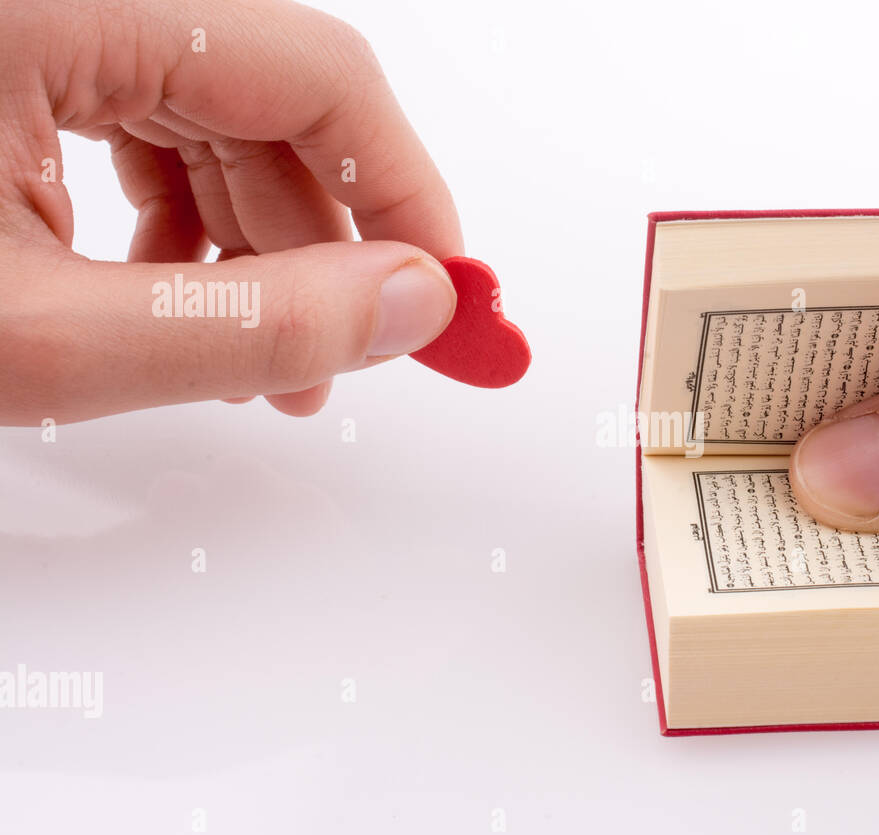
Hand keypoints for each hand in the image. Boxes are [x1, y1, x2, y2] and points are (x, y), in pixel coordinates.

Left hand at [0, 0, 461, 424]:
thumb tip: (409, 304)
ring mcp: (44, 29)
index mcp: (64, 8)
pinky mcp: (23, 61)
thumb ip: (242, 324)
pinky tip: (174, 305)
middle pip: (275, 106)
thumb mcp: (40, 339)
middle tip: (340, 363)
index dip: (405, 193)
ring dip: (260, 252)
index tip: (444, 296)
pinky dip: (191, 229)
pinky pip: (156, 133)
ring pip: (222, 126)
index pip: (316, 74)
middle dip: (324, 250)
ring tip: (253, 363)